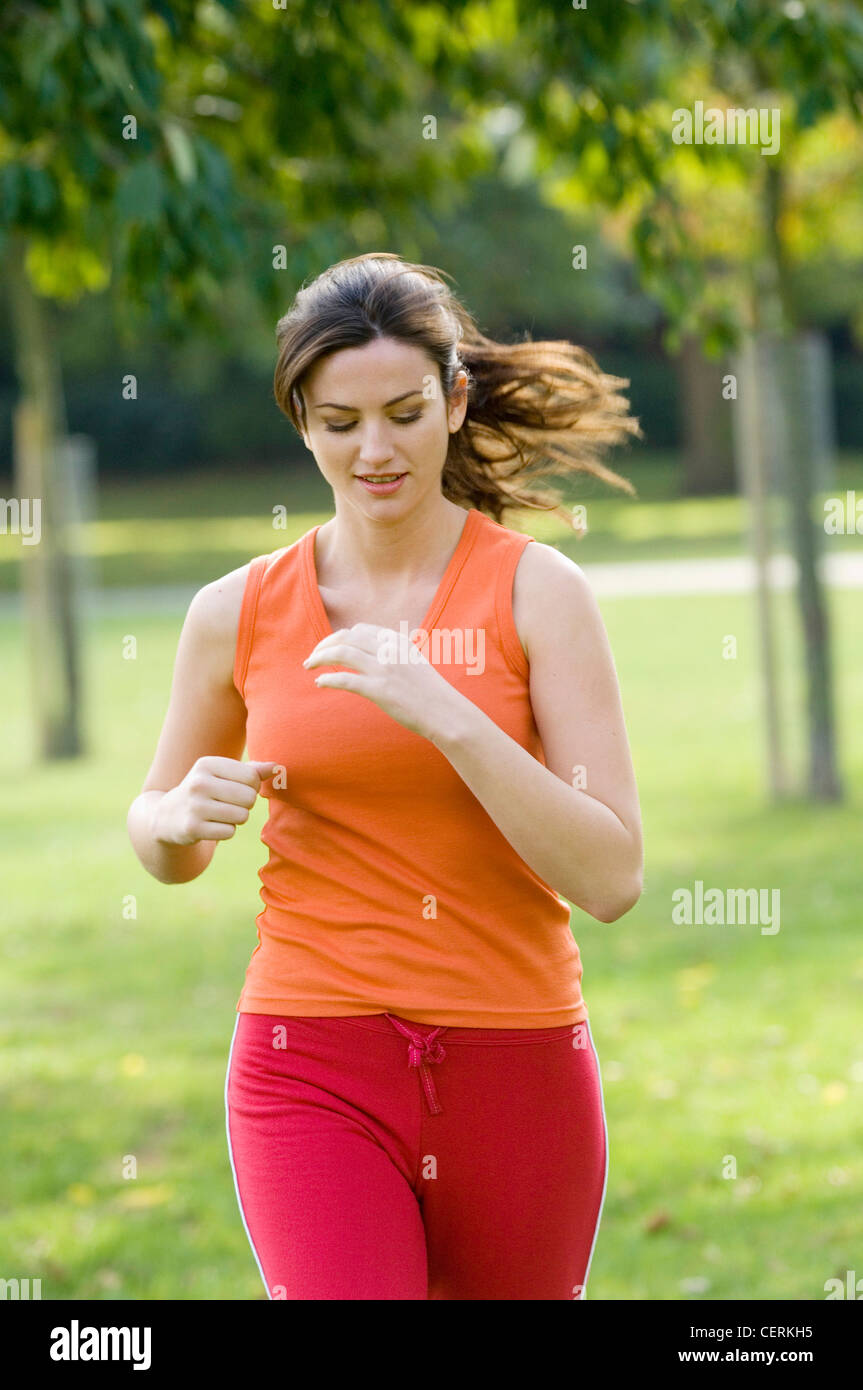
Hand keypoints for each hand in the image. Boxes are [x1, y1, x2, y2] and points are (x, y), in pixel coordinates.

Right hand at [153, 756, 277, 845]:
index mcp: (207, 764)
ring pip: (241, 816)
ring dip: (237, 818)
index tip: (236, 788)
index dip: (251, 786)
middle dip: (246, 804)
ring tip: (220, 814)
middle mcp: (199, 783)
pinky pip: (229, 832)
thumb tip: (277, 767)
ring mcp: (195, 806)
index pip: (251, 777)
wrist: (169, 815)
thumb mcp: (222, 774)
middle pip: (249, 797)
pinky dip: (225, 831)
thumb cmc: (205, 790)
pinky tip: (211, 825)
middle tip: (229, 803)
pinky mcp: (192, 828)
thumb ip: (252, 770)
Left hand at [303, 622, 462, 740]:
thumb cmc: (432, 693)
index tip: (332, 646)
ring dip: (320, 657)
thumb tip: (379, 656)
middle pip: (347, 637)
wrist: (446, 712)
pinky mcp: (379, 690)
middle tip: (313, 656)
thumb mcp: (416, 663)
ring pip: (342, 653)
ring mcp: (384, 669)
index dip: (342, 636)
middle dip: (325, 643)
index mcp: (398, 642)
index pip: (361, 630)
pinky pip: (345, 679)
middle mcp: (389, 650)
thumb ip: (397, 655)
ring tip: (309, 665)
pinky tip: (320, 683)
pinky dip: (328, 679)